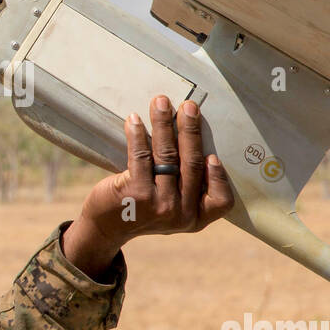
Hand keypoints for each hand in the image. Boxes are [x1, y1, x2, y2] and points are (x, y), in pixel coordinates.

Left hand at [61, 95, 234, 278]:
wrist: (107, 227)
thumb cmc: (145, 208)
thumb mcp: (173, 208)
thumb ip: (188, 186)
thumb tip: (194, 135)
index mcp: (196, 218)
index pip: (221, 201)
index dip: (220, 177)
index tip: (213, 155)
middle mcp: (181, 214)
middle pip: (192, 164)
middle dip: (190, 130)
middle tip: (189, 106)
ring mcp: (159, 205)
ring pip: (167, 155)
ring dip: (164, 124)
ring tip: (161, 102)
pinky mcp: (136, 194)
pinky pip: (141, 156)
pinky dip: (138, 134)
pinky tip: (134, 119)